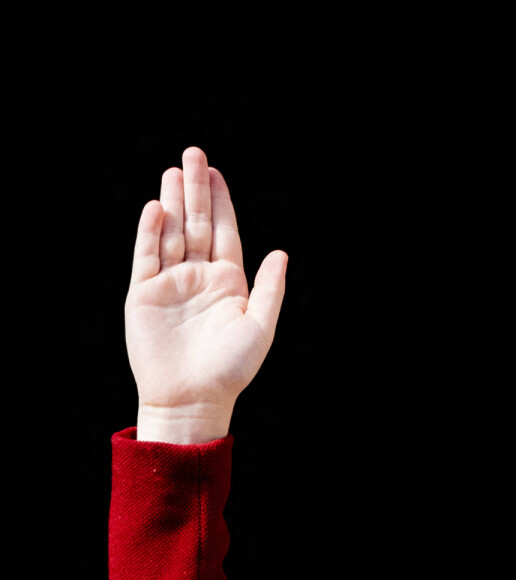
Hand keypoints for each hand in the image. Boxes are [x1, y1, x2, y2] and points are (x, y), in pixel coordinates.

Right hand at [127, 147, 286, 442]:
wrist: (192, 399)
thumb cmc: (229, 370)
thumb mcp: (259, 328)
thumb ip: (270, 290)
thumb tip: (281, 254)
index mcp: (228, 283)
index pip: (224, 233)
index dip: (220, 203)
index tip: (215, 173)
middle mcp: (199, 278)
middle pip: (197, 224)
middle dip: (195, 191)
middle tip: (193, 154)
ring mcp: (171, 284)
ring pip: (171, 233)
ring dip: (172, 203)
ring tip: (173, 172)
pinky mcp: (144, 294)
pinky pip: (146, 256)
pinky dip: (150, 232)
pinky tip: (157, 209)